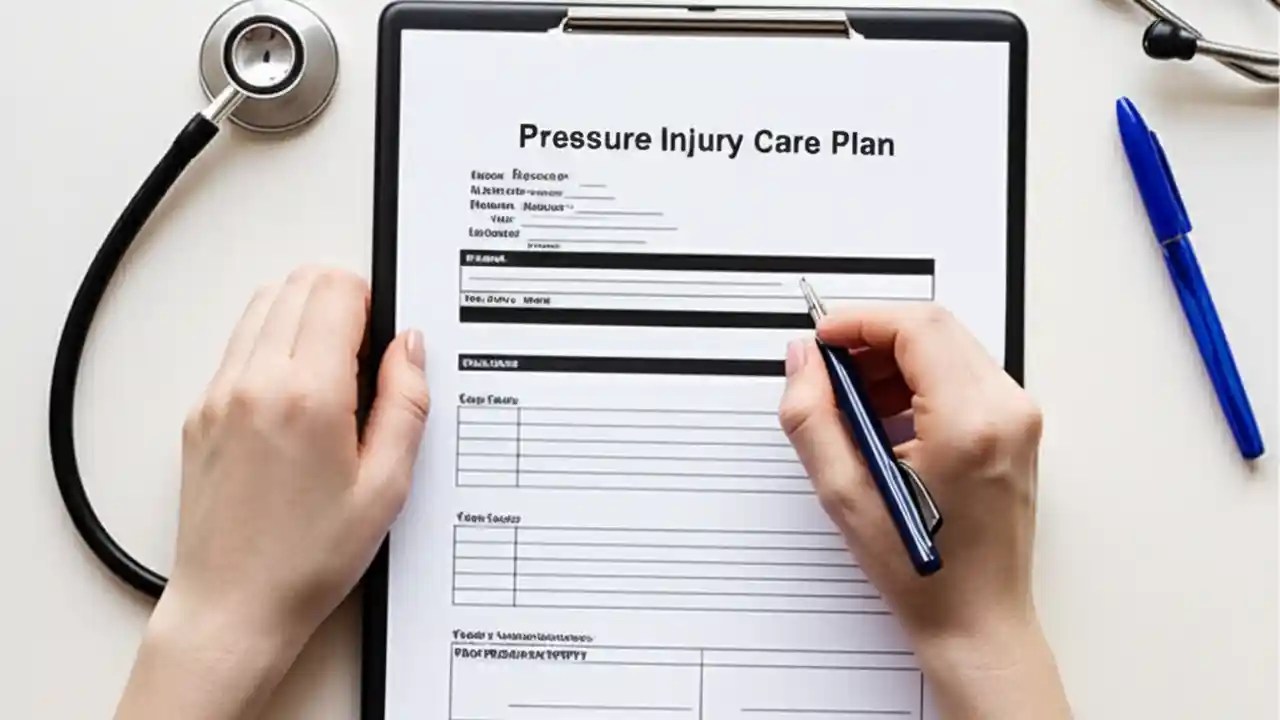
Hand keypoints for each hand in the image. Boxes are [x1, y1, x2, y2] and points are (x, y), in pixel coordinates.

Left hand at [115, 266, 429, 719]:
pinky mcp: (199, 412)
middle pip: (297, 283)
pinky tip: (297, 396)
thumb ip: (406, 403)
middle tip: (364, 352)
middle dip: (339, 298)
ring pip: (261, 304)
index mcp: (308, 395)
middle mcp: (255, 382)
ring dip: (301, 313)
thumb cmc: (309, 559)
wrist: (233, 606)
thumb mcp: (386, 486)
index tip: (385, 337)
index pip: (336, 290)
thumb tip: (409, 346)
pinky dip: (270, 343)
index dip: (372, 300)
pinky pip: (238, 345)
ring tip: (332, 373)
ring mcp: (219, 394)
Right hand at [778, 303, 1069, 719]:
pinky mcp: (1016, 429)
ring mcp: (1018, 419)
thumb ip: (813, 417)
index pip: (916, 328)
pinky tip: (887, 420)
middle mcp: (1005, 410)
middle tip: (831, 369)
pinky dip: (920, 381)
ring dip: (896, 360)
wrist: (977, 621)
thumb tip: (805, 362)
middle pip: (936, 328)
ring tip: (855, 404)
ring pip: (950, 347)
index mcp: (969, 423)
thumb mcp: (846, 495)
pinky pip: (963, 375)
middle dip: (875, 338)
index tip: (823, 340)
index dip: (860, 322)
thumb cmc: (925, 574)